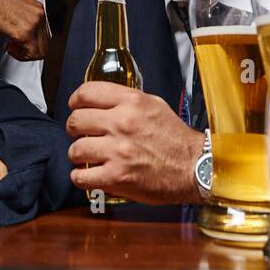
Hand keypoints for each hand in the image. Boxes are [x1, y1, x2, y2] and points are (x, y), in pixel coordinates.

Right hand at [0, 0, 49, 60]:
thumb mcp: (16, 10)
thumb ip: (26, 21)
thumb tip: (28, 37)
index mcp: (38, 9)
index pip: (45, 35)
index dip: (32, 43)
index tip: (19, 42)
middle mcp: (39, 15)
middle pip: (44, 45)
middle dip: (28, 51)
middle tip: (14, 46)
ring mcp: (33, 24)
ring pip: (39, 52)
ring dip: (24, 54)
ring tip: (10, 46)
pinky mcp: (25, 33)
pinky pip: (30, 54)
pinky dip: (19, 55)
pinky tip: (8, 46)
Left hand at [65, 82, 201, 204]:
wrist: (194, 168)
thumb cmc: (176, 140)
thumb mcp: (155, 105)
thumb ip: (127, 101)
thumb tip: (103, 101)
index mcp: (132, 102)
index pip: (86, 93)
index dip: (75, 101)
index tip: (76, 107)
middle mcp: (122, 123)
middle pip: (75, 120)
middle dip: (74, 129)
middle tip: (81, 135)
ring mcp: (118, 151)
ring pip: (75, 149)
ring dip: (77, 155)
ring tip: (87, 157)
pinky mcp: (117, 176)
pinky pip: (81, 176)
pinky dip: (81, 177)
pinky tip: (88, 175)